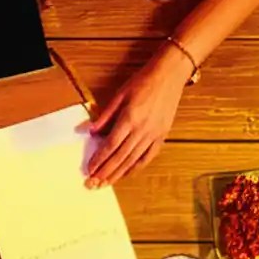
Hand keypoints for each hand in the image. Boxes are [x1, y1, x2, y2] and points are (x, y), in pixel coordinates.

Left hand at [85, 44, 187, 187]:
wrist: (169, 75)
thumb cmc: (143, 81)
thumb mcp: (120, 94)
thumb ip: (105, 115)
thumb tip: (91, 132)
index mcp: (130, 118)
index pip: (111, 145)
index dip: (99, 159)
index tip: (89, 169)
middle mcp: (142, 129)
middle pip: (120, 157)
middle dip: (105, 172)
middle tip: (93, 184)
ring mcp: (154, 134)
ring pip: (133, 160)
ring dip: (118, 174)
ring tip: (105, 184)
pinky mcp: (162, 136)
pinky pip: (148, 157)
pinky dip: (136, 167)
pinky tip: (126, 174)